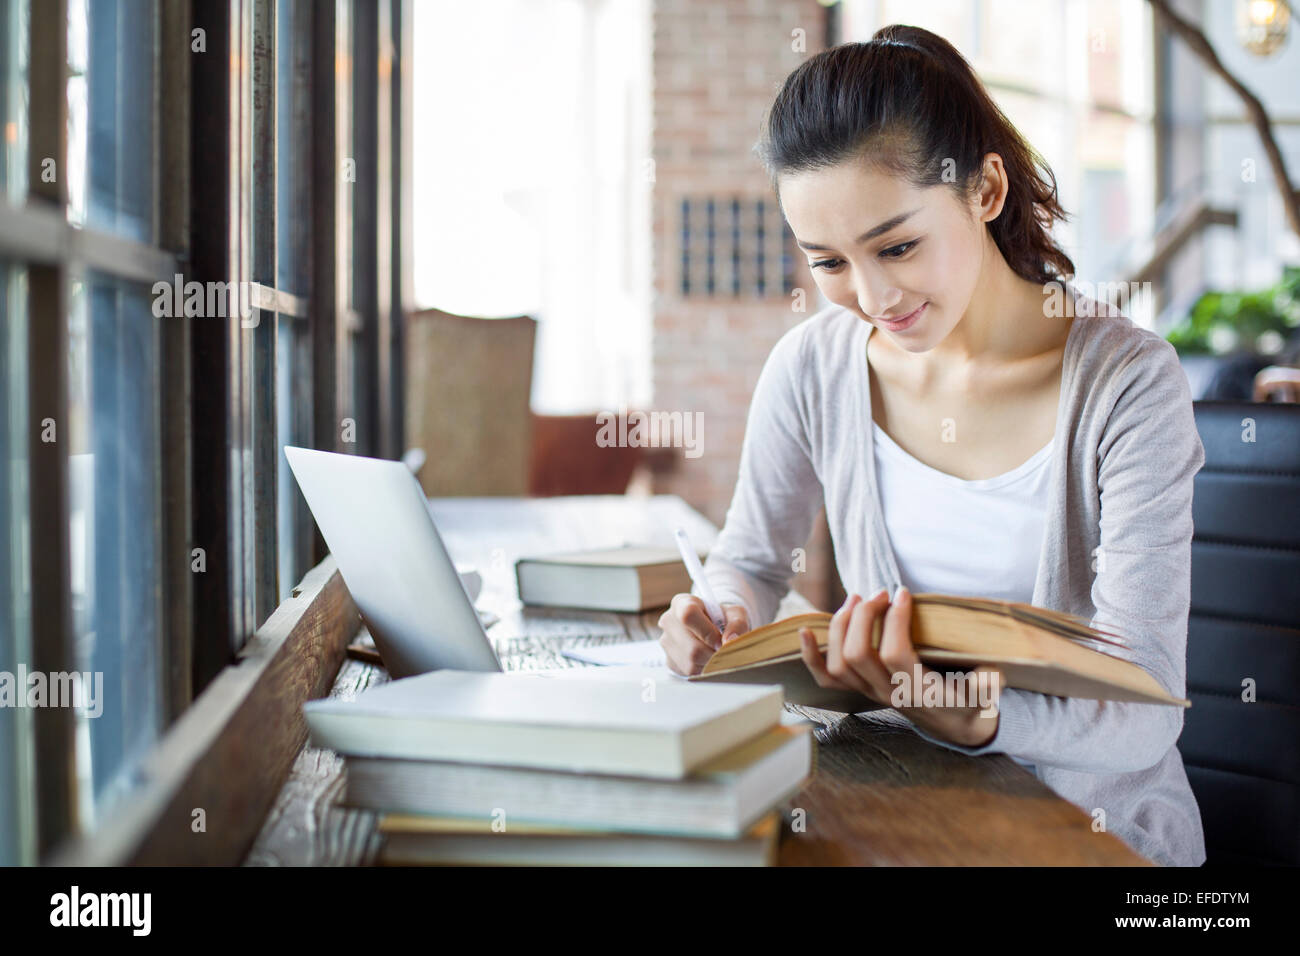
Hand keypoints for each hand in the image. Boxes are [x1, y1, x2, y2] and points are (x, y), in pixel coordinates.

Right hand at [658, 594, 748, 675]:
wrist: (711, 627)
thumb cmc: (721, 618)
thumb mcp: (735, 614)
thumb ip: (737, 624)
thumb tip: (730, 641)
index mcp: (682, 603)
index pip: (688, 615)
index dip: (707, 632)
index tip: (721, 641)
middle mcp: (669, 621)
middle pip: (692, 647)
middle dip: (714, 654)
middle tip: (725, 651)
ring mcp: (666, 642)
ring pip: (691, 662)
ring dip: (710, 663)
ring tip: (717, 654)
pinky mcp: (669, 660)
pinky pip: (689, 672)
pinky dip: (703, 670)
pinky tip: (708, 660)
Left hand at [797, 587, 1003, 747]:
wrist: (957, 728)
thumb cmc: (973, 705)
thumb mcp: (987, 699)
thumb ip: (987, 688)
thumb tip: (990, 675)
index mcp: (919, 693)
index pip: (895, 655)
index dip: (895, 622)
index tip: (904, 593)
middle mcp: (888, 694)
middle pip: (858, 655)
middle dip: (864, 617)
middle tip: (881, 593)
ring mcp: (869, 693)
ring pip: (839, 663)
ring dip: (841, 625)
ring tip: (856, 598)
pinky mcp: (859, 690)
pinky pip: (825, 678)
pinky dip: (809, 655)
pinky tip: (805, 630)